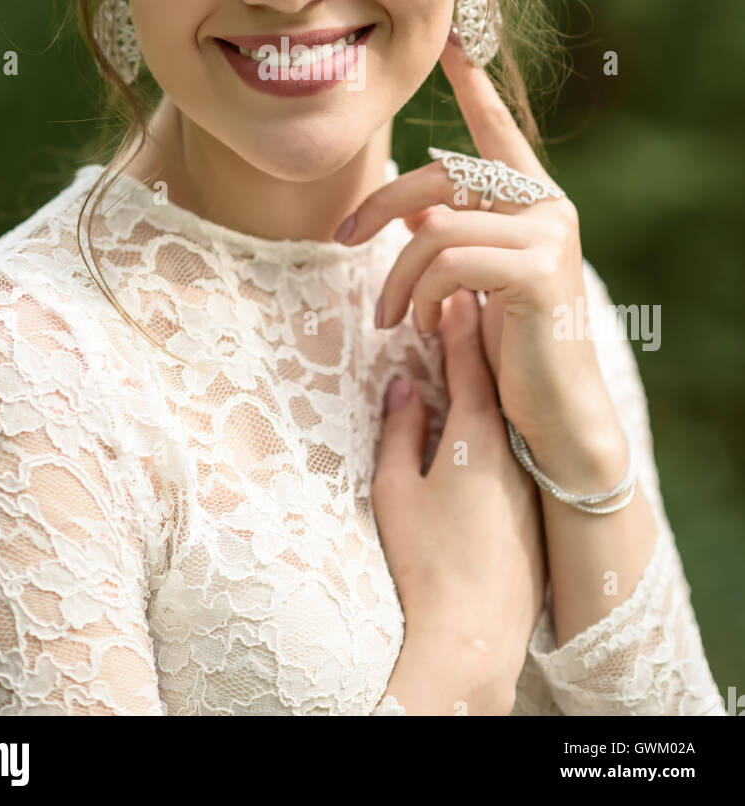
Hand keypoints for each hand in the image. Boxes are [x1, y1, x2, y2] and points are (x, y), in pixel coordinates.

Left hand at [338, 28, 622, 462]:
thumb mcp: (474, 282)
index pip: (496, 128)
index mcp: (532, 200)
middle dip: (379, 204)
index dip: (472, 82)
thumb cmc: (512, 349)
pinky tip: (427, 326)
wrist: (555, 417)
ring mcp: (548, 233)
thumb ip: (452, 235)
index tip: (450, 38)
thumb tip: (414, 211)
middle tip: (340, 240)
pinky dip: (423, 295)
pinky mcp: (540, 269)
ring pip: (437, 225)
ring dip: (399, 277)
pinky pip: (450, 260)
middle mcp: (548, 205)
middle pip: (442, 173)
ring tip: (393, 317)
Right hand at [372, 285, 547, 709]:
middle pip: (496, 381)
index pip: (471, 360)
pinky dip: (501, 425)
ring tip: (476, 356)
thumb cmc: (425, 561)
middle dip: (480, 342)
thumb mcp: (395, 489)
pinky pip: (515, 450)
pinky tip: (489, 428)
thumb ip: (400, 430)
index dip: (460, 322)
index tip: (452, 290)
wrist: (474, 636)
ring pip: (507, 417)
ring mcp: (525, 480)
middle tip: (467, 303)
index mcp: (475, 435)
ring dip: (492, 385)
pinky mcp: (532, 510)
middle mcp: (510, 449)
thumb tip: (405, 387)